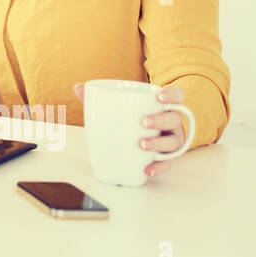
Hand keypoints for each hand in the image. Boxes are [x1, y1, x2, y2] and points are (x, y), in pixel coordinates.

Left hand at [73, 82, 188, 179]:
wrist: (145, 134)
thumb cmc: (134, 116)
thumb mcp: (121, 104)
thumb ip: (101, 95)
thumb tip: (78, 87)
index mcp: (164, 105)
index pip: (177, 96)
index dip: (172, 95)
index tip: (159, 97)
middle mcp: (173, 122)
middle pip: (175, 119)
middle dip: (162, 120)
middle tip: (144, 122)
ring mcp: (173, 139)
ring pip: (174, 141)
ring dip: (159, 143)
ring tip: (141, 144)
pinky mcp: (169, 157)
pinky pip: (167, 163)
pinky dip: (158, 166)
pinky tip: (146, 169)